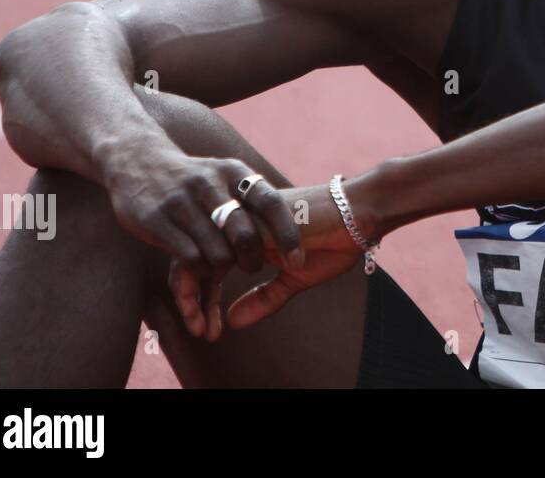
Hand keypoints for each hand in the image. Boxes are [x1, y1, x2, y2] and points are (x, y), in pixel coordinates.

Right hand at [106, 145, 304, 282]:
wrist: (136, 159)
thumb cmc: (193, 177)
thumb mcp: (226, 174)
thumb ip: (254, 196)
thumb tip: (298, 222)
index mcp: (233, 171)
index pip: (270, 203)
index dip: (288, 235)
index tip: (299, 261)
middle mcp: (208, 184)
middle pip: (244, 233)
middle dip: (253, 258)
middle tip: (254, 267)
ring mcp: (180, 202)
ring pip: (216, 252)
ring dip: (224, 268)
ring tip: (223, 268)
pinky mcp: (155, 220)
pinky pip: (189, 258)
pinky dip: (200, 269)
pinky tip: (199, 267)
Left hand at [169, 181, 365, 338]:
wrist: (357, 215)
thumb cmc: (333, 240)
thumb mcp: (294, 278)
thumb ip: (264, 296)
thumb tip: (232, 322)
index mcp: (244, 232)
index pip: (203, 260)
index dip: (199, 295)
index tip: (207, 327)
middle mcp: (234, 224)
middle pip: (187, 257)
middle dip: (188, 300)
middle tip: (199, 330)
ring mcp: (237, 222)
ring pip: (189, 257)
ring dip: (191, 300)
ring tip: (203, 327)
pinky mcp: (245, 228)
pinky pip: (207, 259)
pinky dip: (203, 292)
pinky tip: (218, 316)